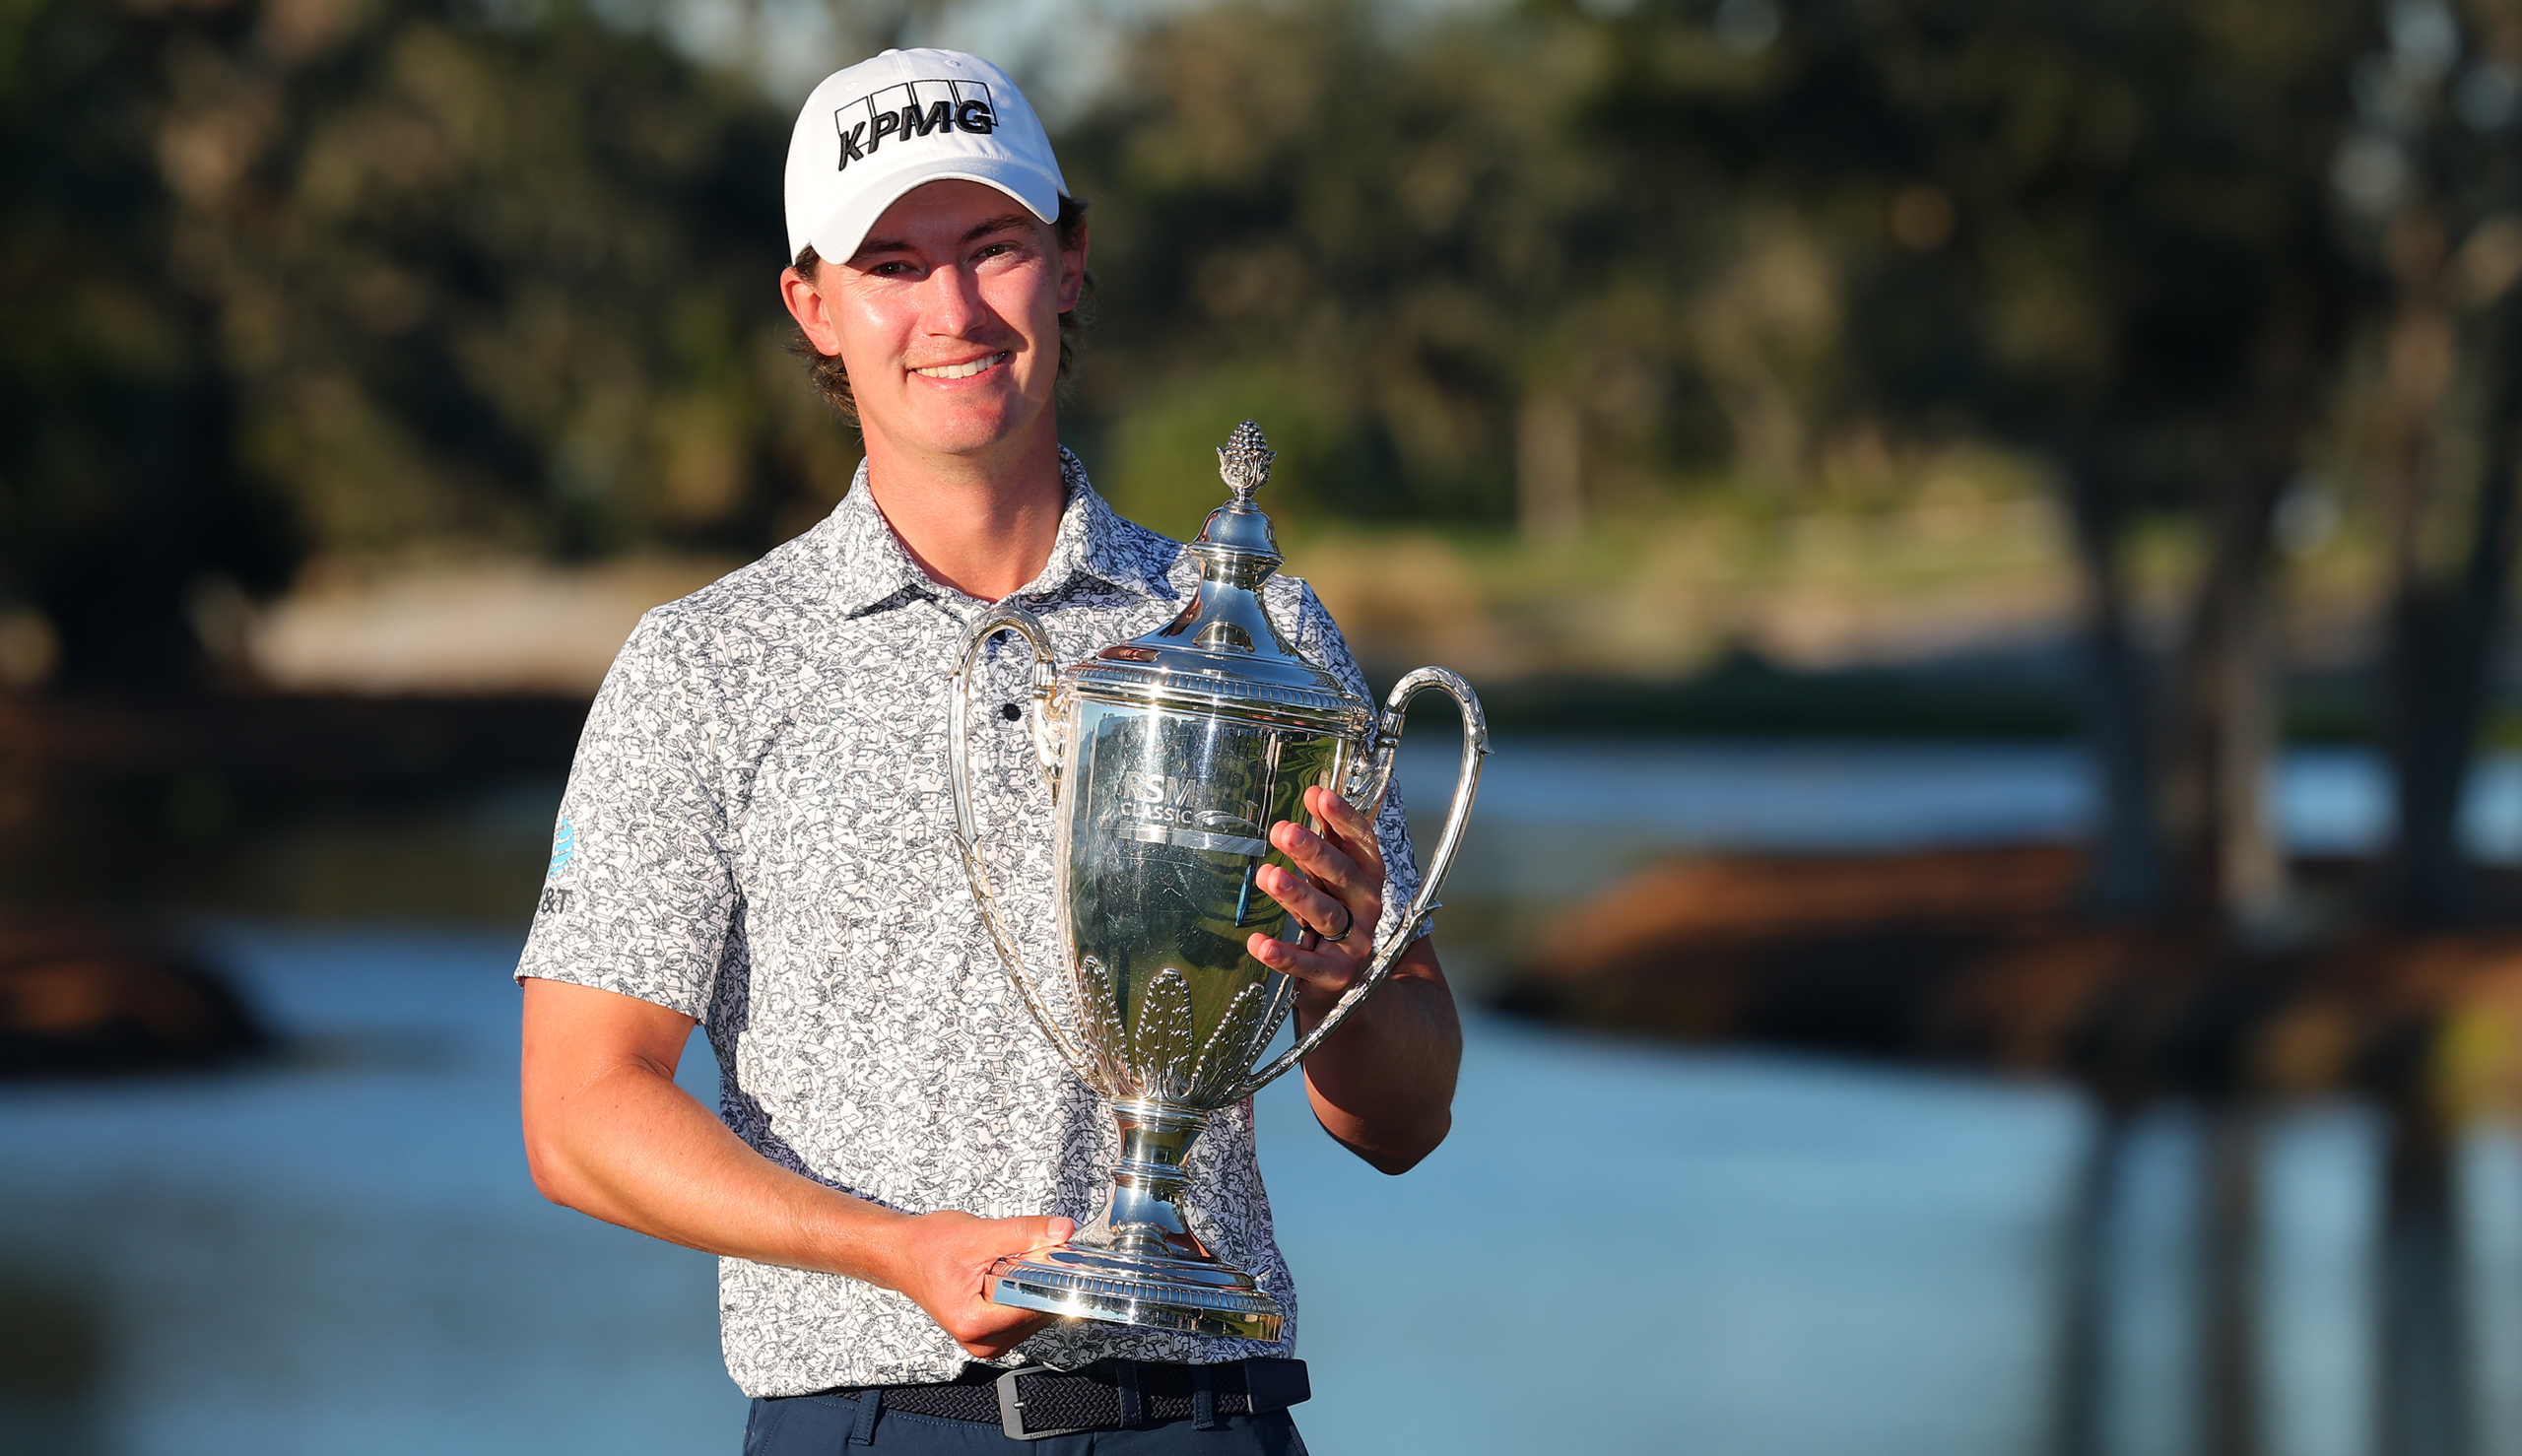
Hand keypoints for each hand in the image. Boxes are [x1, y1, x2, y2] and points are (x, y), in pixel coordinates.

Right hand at [884, 1210, 1074, 1358]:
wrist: (903, 1253)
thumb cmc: (927, 1247)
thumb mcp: (979, 1234)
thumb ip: (1023, 1233)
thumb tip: (1061, 1231)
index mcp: (977, 1325)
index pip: (1037, 1306)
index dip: (1053, 1277)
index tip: (1060, 1256)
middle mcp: (983, 1343)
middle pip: (1040, 1312)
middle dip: (1042, 1279)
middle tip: (1025, 1252)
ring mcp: (987, 1342)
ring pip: (1035, 1313)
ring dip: (1032, 1284)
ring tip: (1005, 1263)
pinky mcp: (990, 1334)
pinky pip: (1024, 1313)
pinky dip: (1024, 1290)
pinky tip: (1005, 1273)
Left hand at [1250, 784, 1385, 1016]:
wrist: (1351, 988)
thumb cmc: (1334, 917)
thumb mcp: (1333, 880)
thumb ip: (1326, 843)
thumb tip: (1314, 793)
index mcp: (1368, 879)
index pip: (1363, 845)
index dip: (1344, 820)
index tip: (1319, 795)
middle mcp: (1367, 909)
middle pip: (1343, 877)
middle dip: (1314, 852)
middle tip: (1283, 831)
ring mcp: (1352, 944)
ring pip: (1326, 915)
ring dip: (1297, 895)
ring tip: (1267, 875)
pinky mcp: (1332, 977)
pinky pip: (1305, 965)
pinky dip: (1282, 954)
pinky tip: (1257, 943)